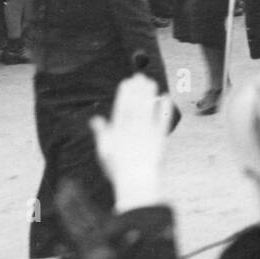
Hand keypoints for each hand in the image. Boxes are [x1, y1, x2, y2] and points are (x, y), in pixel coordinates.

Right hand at [89, 75, 172, 212]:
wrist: (136, 182)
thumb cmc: (118, 169)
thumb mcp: (105, 151)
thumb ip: (102, 133)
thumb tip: (95, 119)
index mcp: (119, 132)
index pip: (121, 108)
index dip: (124, 94)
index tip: (126, 82)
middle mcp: (133, 129)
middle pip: (135, 105)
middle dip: (137, 89)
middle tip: (140, 76)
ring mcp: (147, 133)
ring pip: (148, 109)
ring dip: (149, 94)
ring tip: (151, 82)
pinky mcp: (160, 138)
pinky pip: (163, 120)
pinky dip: (163, 108)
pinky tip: (164, 97)